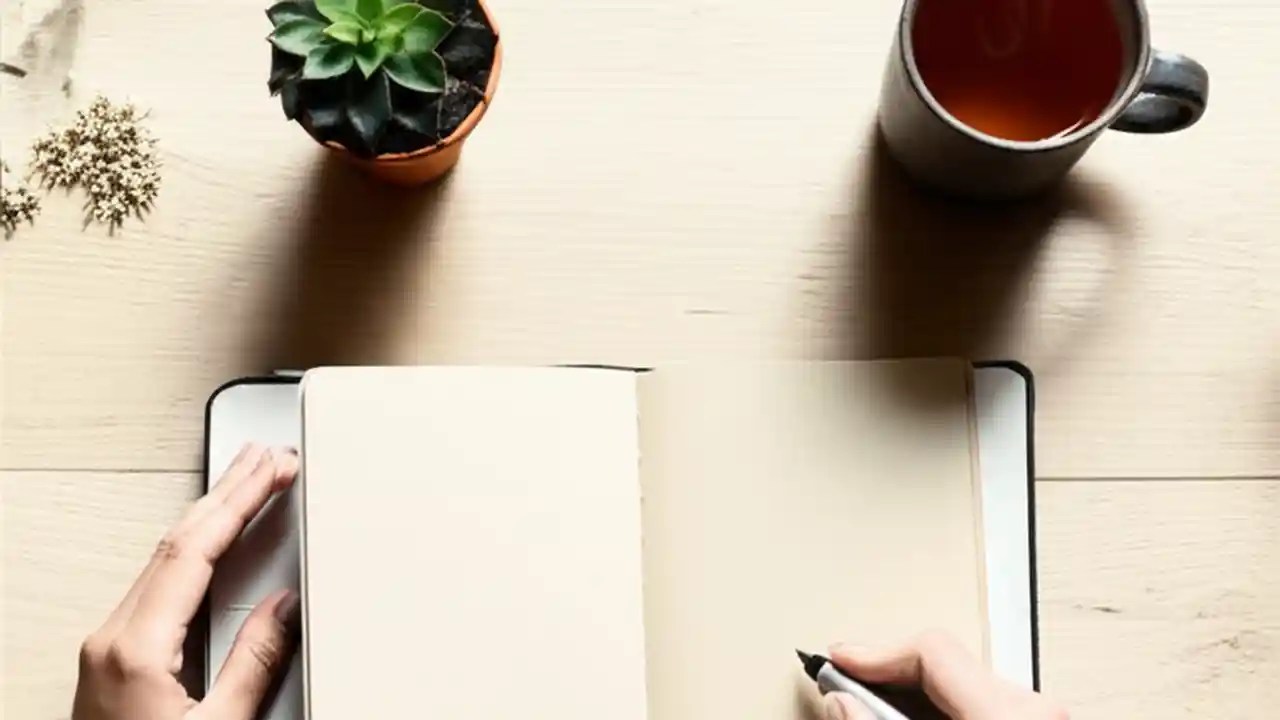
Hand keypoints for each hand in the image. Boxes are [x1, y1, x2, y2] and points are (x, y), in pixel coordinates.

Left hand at [73, 444, 300, 719]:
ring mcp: (107, 649)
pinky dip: (194, 551)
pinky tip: (214, 539)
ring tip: (246, 482)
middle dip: (225, 492)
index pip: (192, 551)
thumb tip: (284, 610)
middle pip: (174, 543)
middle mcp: (110, 640)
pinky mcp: (113, 662)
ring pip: (164, 560)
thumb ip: (254, 666)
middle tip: (263, 454)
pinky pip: (158, 585)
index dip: (238, 501)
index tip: (272, 468)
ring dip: (210, 516)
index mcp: (133, 648)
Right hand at [822, 631, 1067, 719]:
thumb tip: (845, 702)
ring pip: (962, 680)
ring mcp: (1045, 717)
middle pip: (944, 660)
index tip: (839, 658)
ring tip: (878, 707)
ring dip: (915, 691)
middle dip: (889, 672)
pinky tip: (917, 716)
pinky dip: (942, 704)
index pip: (931, 648)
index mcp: (1010, 714)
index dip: (874, 651)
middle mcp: (1037, 709)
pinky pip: (982, 698)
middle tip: (847, 681)